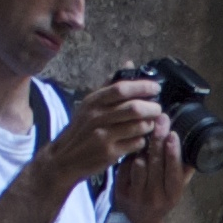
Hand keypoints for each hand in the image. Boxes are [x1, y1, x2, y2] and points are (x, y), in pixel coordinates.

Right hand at [48, 74, 167, 189]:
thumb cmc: (82, 128)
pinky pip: (136, 143)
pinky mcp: (109, 153)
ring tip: (150, 123)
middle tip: (157, 109)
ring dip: (149, 124)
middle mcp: (97, 117)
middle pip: (133, 108)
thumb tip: (129, 64)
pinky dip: (142, 140)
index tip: (155, 88)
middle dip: (152, 107)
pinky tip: (140, 138)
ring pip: (138, 126)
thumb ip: (110, 85)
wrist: (65, 157)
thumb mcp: (90, 104)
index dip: (142, 87)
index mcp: (93, 101)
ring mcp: (103, 135)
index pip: (121, 89)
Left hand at [116, 97, 194, 222]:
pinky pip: (125, 167)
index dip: (173, 152)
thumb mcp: (176, 190)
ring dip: (143, 147)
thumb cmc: (161, 201)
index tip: (173, 134)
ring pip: (139, 163)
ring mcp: (135, 195)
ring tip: (146, 133)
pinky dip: (130, 156)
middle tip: (160, 119)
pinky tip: (133, 148)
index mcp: (172, 195)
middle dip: (158, 139)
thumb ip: (184, 171)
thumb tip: (195, 147)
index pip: (173, 172)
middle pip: (155, 163)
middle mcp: (154, 196)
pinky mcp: (120, 191)